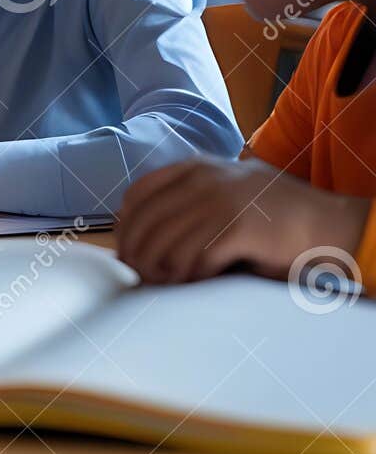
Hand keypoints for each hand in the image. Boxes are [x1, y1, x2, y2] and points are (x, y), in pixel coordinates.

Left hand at [117, 158, 370, 285]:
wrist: (327, 223)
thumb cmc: (276, 215)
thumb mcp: (230, 188)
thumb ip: (193, 198)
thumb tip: (148, 231)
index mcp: (196, 168)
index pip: (138, 194)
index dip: (126, 225)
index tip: (126, 249)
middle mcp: (202, 180)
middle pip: (145, 221)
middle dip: (135, 253)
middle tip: (139, 276)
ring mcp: (219, 202)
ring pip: (164, 244)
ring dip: (158, 271)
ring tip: (163, 285)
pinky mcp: (235, 229)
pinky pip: (192, 260)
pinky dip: (186, 278)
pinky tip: (192, 285)